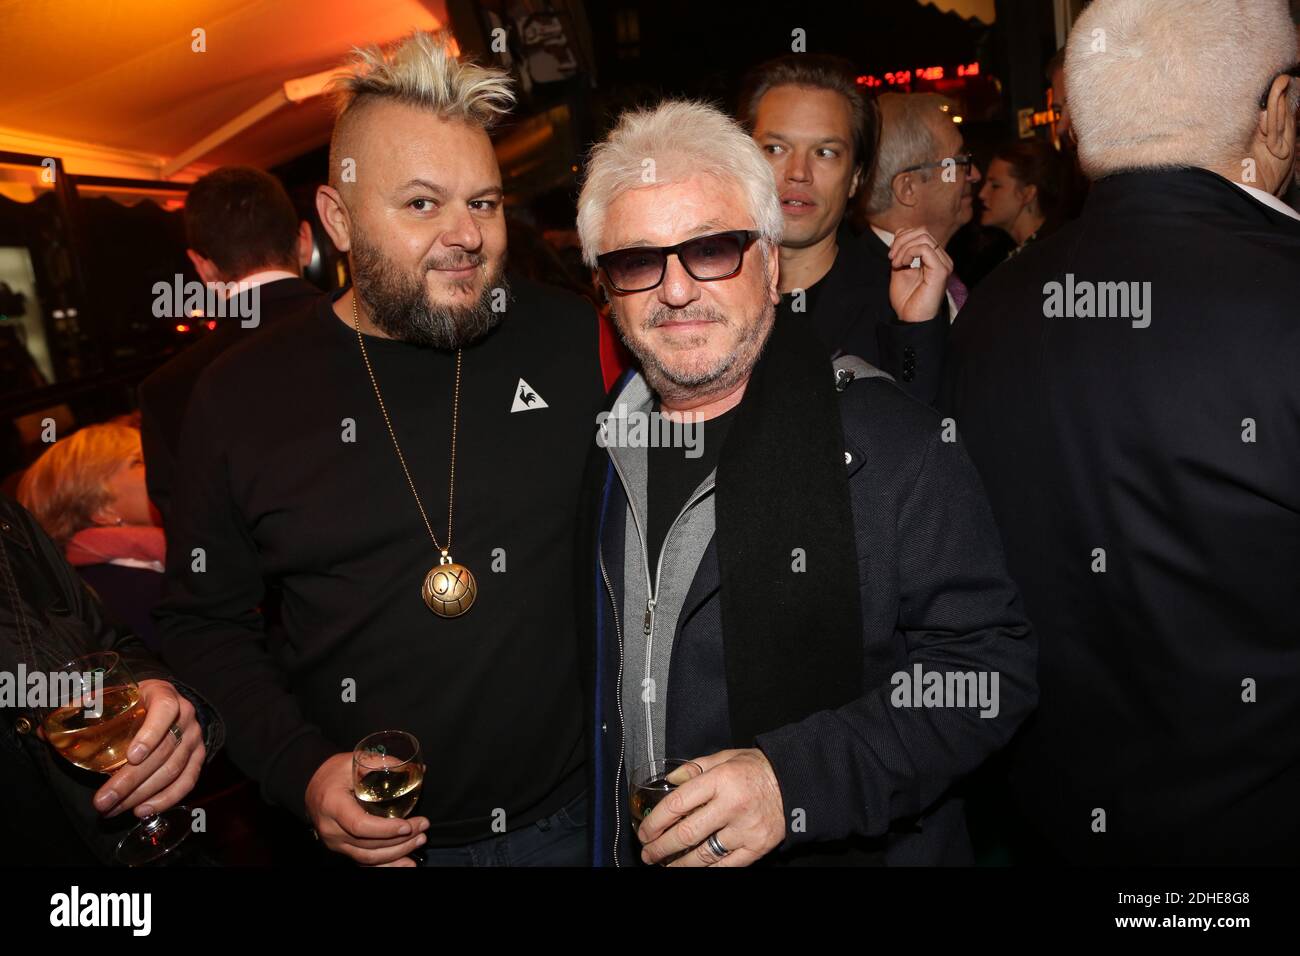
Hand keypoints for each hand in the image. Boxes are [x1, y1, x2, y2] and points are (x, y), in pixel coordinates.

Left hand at [94, 679, 205, 818]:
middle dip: (131, 780)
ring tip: (114, 809)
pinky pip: (187, 781)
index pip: (165, 711)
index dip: (151, 734)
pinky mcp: (198, 756)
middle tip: (103, 800)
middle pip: (164, 751)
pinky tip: (142, 809)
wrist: (165, 703)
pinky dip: (166, 799)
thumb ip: (81, 710)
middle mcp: (186, 716)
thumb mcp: (112, 696)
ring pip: (173, 770)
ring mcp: (195, 737)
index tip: (131, 757)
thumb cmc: (134, 701)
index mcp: (164, 695)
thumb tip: (44, 731)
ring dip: (142, 794)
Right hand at [305, 753, 428, 865]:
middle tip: (422, 826)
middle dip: (400, 839)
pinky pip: (365, 862)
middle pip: (368, 844)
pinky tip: (406, 864)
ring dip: (397, 853)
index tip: (407, 825)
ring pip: (368, 857)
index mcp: (333, 805)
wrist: (312, 786)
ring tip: (420, 840)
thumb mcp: (354, 761)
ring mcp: (335, 843)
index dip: (386, 829)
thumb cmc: (333, 773)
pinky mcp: (342, 849)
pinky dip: (387, 865)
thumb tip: (419, 771)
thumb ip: (383, 765)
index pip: (360, 825)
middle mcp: (331, 829)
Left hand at [638, 748, 784, 866]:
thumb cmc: (758, 769)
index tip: (644, 831)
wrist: (796, 783)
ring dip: (678, 864)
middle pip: (685, 834)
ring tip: (665, 865)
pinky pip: (725, 866)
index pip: (677, 804)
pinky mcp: (756, 847)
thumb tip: (670, 781)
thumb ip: (695, 768)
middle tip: (648, 853)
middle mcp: (731, 806)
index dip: (655, 822)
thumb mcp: (725, 757)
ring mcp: (744, 830)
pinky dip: (706, 870)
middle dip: (660, 848)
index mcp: (720, 780)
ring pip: (703, 855)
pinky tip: (693, 869)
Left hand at [888, 227, 953, 323]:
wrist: (910, 319)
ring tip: (895, 263)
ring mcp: (943, 264)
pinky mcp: (941, 270)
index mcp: (934, 257)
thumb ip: (902, 251)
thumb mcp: (900, 269)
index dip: (901, 238)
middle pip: (922, 231)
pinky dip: (908, 252)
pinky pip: (924, 248)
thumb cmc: (906, 299)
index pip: (920, 232)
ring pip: (923, 237)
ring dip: (903, 247)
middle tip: (891, 258)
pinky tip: (901, 265)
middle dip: (901, 241)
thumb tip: (900, 233)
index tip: (890, 256)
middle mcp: (942, 258)